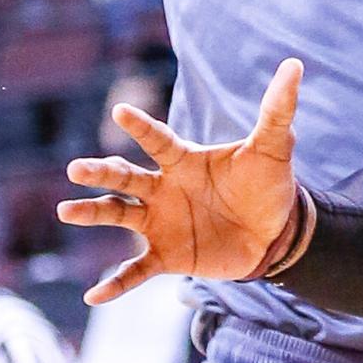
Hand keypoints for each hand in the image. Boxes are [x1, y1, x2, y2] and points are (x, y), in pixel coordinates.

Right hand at [59, 59, 303, 303]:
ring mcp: (161, 222)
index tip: (122, 111)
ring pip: (118, 214)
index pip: (158, 140)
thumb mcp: (274, 148)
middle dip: (100, 172)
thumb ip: (278, 110)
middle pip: (125, 177)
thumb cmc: (269, 186)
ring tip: (67, 211)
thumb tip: (295, 65)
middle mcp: (164, 189)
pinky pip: (134, 272)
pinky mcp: (166, 256)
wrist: (276, 233)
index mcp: (184, 161)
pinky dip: (115, 285)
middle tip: (76, 169)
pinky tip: (93, 297)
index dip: (142, 127)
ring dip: (93, 213)